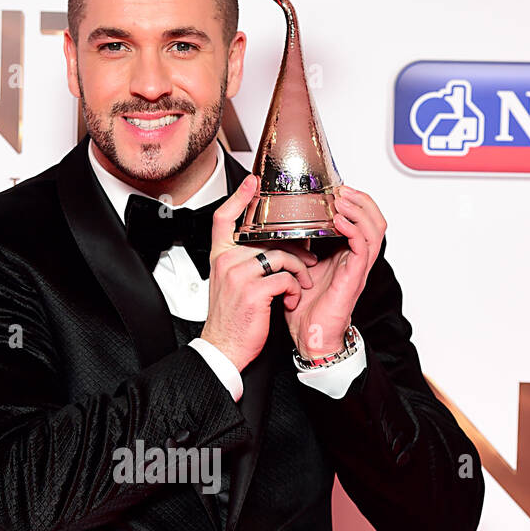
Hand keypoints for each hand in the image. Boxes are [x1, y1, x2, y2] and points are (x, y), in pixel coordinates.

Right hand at [201, 174, 319, 372]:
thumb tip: (271, 248)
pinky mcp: (254, 291)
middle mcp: (227, 261)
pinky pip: (286, 279)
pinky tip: (290, 300)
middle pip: (268, 239)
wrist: (224, 347)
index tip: (252, 183)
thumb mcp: (230, 283)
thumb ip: (243, 262)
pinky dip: (295, 290)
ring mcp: (240, 274)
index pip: (224, 218)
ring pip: (282, 257)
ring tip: (302, 285)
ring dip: (299, 272)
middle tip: (309, 261)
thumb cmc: (231, 318)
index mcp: (220, 256)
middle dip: (295, 250)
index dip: (239, 198)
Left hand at [283, 185, 386, 357]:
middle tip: (342, 189)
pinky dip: (353, 229)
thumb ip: (302, 247)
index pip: (363, 220)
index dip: (355, 201)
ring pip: (374, 229)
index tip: (337, 188)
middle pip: (375, 219)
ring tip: (342, 198)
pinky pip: (362, 247)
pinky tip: (339, 220)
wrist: (310, 336)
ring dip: (359, 209)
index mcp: (346, 255)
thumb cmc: (306, 308)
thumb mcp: (301, 268)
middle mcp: (356, 259)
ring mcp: (358, 268)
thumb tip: (289, 228)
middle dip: (361, 199)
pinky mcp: (354, 277)